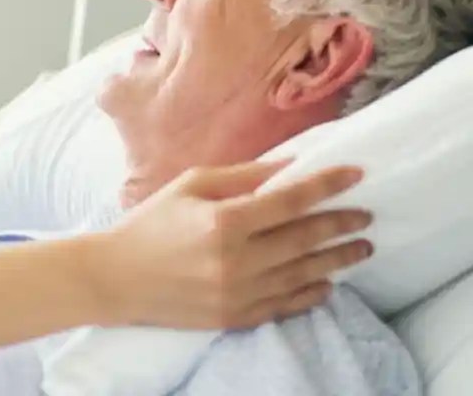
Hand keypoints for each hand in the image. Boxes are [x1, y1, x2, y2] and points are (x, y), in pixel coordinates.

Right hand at [95, 160, 371, 328]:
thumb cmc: (151, 224)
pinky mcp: (235, 316)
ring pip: (303, 274)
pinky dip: (312, 293)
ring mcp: (237, 292)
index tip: (355, 174)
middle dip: (341, 224)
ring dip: (337, 259)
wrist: (117, 278)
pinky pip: (286, 305)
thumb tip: (290, 165)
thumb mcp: (190, 185)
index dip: (327, 185)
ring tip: (360, 247)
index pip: (290, 200)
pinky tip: (328, 282)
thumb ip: (243, 176)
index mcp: (222, 220)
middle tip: (365, 216)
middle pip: (304, 239)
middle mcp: (235, 259)